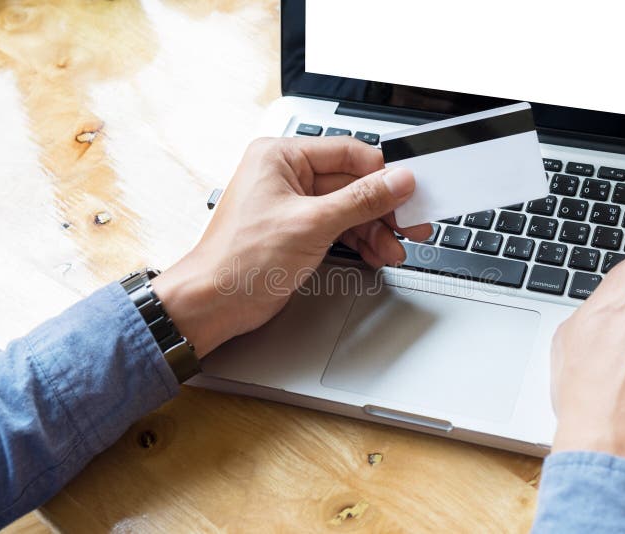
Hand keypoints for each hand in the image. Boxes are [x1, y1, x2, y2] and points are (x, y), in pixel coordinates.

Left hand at [151, 136, 430, 356]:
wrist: (215, 303)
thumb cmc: (240, 259)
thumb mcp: (313, 224)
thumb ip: (362, 200)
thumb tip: (398, 181)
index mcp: (280, 157)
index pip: (348, 152)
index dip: (382, 174)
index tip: (409, 192)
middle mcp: (286, 175)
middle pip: (352, 183)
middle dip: (382, 209)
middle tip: (409, 224)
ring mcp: (293, 205)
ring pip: (348, 209)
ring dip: (374, 230)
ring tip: (393, 248)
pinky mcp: (298, 231)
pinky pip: (338, 227)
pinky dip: (359, 241)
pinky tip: (375, 254)